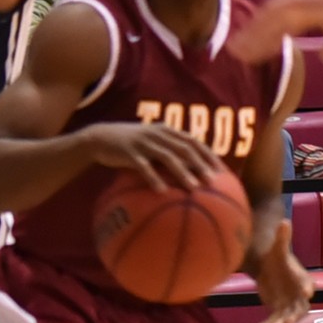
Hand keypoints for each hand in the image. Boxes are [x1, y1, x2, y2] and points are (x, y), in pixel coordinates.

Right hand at [83, 122, 219, 192]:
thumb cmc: (131, 147)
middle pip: (184, 148)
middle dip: (200, 164)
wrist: (101, 138)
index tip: (221, 170)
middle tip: (212, 181)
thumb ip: (169, 154)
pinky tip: (162, 191)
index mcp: (167, 131)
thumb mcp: (152, 145)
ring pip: (167, 157)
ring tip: (193, 188)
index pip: (193, 141)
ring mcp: (144, 142)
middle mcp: (158, 134)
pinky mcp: (130, 152)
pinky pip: (143, 167)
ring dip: (182, 172)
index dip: (208, 154)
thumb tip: (190, 174)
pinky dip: (153, 178)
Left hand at [231, 0, 322, 63]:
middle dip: (250, 39)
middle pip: (267, 25)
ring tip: (237, 47)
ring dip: (252, 33)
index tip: (249, 57)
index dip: (262, 44)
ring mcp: (298, 2)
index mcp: (304, 16)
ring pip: (268, 18)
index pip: (277, 31)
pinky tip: (252, 33)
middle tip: (233, 52)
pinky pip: (279, 12)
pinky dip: (264, 22)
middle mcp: (297, 8)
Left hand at [255, 221, 313, 322]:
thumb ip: (282, 238)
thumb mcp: (278, 248)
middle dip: (294, 315)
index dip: (307, 288)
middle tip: (287, 321)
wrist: (269, 269)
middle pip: (299, 307)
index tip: (308, 293)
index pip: (306, 284)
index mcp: (301, 279)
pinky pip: (273, 321)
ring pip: (287, 318)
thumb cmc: (277, 258)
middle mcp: (297, 295)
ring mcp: (288, 306)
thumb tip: (284, 221)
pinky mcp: (277, 312)